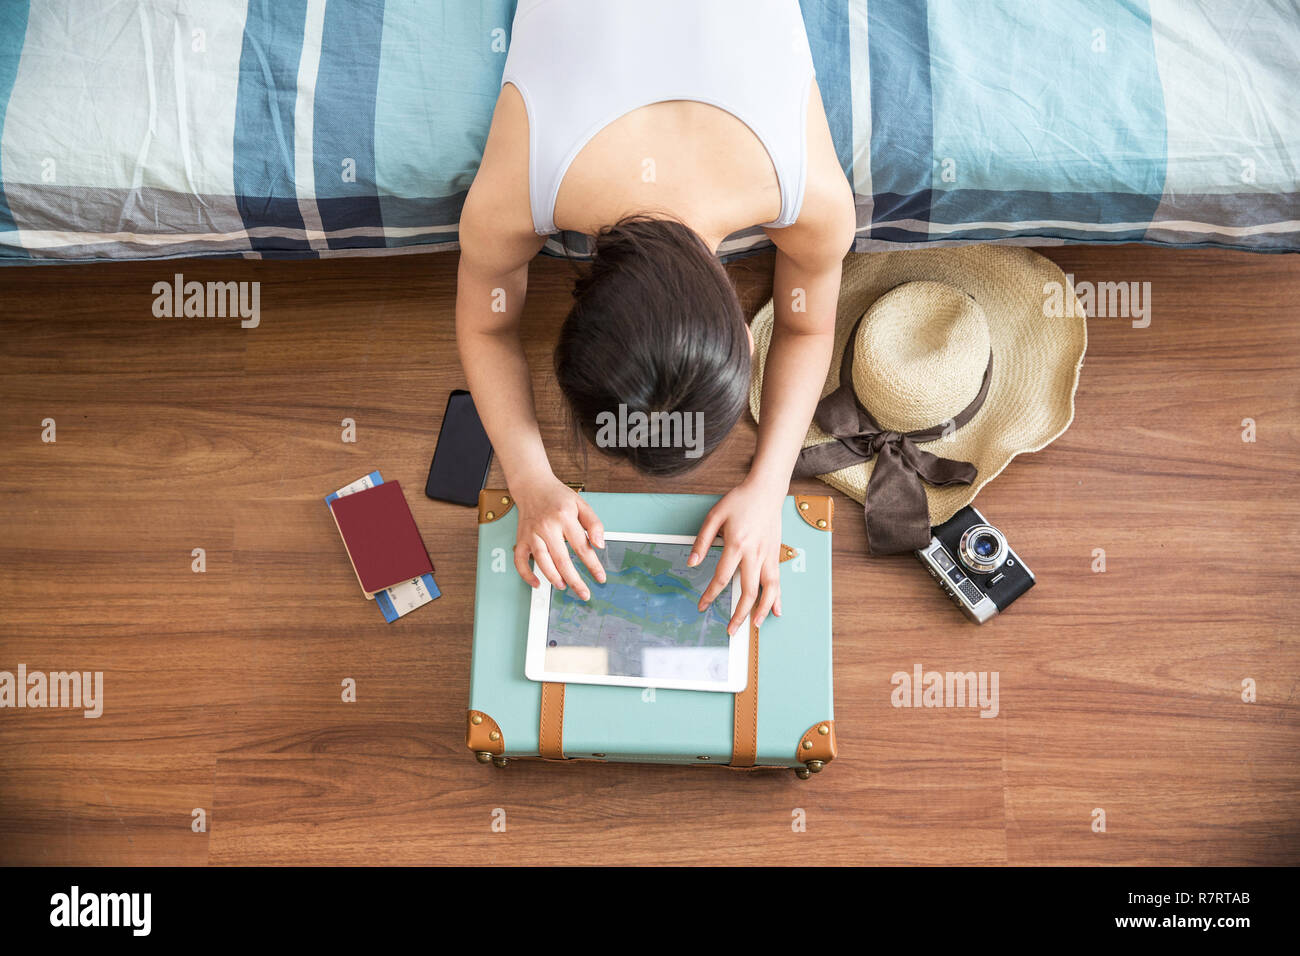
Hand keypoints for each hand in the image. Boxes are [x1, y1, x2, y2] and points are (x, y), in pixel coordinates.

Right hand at [510, 473, 605, 599]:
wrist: (533, 486)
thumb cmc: (558, 497)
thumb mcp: (581, 505)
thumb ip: (594, 524)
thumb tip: (599, 545)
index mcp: (564, 517)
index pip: (581, 546)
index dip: (592, 565)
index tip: (600, 578)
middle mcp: (546, 526)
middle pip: (562, 559)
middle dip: (574, 580)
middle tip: (584, 593)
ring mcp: (532, 534)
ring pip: (541, 561)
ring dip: (553, 577)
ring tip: (563, 586)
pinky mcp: (521, 539)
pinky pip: (520, 561)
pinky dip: (526, 574)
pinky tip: (536, 583)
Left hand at [690, 478, 784, 634]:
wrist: (766, 490)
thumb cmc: (740, 501)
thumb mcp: (715, 516)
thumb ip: (702, 541)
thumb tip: (691, 562)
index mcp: (737, 544)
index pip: (722, 577)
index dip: (710, 594)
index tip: (702, 606)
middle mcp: (755, 554)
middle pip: (748, 591)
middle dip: (739, 613)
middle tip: (730, 630)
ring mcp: (768, 555)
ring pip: (768, 590)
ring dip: (761, 610)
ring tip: (753, 625)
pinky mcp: (776, 554)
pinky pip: (778, 581)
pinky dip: (778, 598)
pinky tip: (776, 611)